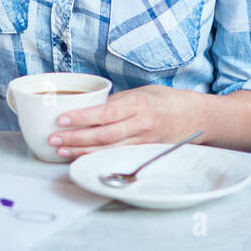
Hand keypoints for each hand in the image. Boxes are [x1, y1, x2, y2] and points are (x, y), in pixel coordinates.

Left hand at [47, 85, 204, 159]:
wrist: (197, 117)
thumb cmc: (167, 100)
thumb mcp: (142, 92)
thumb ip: (117, 102)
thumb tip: (90, 108)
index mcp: (139, 104)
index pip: (106, 113)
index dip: (82, 117)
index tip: (62, 119)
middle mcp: (141, 125)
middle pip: (103, 135)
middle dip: (75, 138)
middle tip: (53, 138)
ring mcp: (144, 142)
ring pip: (108, 150)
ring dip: (82, 151)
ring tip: (61, 150)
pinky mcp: (146, 153)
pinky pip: (118, 157)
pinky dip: (98, 158)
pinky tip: (82, 158)